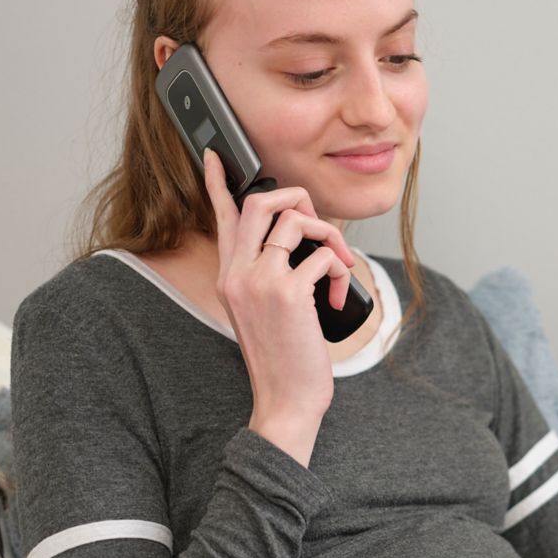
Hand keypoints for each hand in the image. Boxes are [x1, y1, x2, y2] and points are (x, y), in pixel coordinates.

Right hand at [202, 148, 355, 456]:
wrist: (286, 402)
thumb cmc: (284, 360)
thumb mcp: (267, 313)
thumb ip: (273, 275)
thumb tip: (306, 244)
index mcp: (229, 277)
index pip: (221, 217)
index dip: (219, 183)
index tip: (216, 156)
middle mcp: (236, 274)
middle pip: (260, 202)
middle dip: (298, 199)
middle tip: (320, 226)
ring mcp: (259, 281)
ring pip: (297, 221)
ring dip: (331, 237)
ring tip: (338, 267)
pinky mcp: (287, 292)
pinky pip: (324, 255)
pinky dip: (341, 271)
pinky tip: (337, 297)